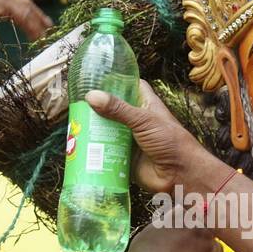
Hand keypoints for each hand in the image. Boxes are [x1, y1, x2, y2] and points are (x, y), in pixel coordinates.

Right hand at [0, 0, 52, 40]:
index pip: (18, 2)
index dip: (31, 13)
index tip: (41, 24)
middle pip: (25, 3)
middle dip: (39, 16)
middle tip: (50, 29)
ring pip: (26, 9)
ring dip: (37, 23)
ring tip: (45, 36)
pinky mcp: (0, 2)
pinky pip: (21, 15)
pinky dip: (31, 25)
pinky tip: (36, 36)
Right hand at [87, 80, 218, 194]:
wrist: (179, 175)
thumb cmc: (170, 142)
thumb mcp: (143, 120)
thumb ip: (118, 109)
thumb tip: (91, 96)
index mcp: (145, 105)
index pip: (130, 86)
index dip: (116, 81)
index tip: (95, 76)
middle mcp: (136, 121)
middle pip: (113, 110)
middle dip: (97, 108)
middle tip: (74, 103)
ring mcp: (129, 139)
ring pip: (107, 131)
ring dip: (93, 130)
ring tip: (72, 123)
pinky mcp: (124, 157)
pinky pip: (106, 152)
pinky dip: (95, 150)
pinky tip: (78, 146)